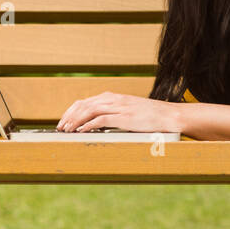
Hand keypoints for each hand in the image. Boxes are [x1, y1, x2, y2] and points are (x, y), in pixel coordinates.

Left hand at [56, 92, 180, 133]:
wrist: (169, 115)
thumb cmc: (151, 115)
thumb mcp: (129, 110)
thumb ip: (115, 112)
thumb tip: (99, 123)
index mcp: (114, 97)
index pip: (85, 101)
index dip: (71, 111)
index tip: (63, 121)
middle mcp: (114, 99)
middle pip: (84, 104)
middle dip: (69, 116)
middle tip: (60, 128)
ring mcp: (119, 107)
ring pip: (89, 110)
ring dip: (75, 121)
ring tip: (66, 130)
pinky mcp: (124, 117)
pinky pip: (101, 119)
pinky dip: (88, 125)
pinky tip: (81, 131)